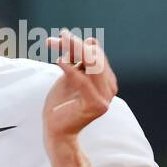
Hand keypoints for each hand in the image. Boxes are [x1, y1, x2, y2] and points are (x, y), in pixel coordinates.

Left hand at [42, 29, 117, 148]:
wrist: (56, 131)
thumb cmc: (61, 105)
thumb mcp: (69, 78)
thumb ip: (79, 62)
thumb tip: (92, 40)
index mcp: (106, 80)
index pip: (96, 56)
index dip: (78, 44)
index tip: (58, 37)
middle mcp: (110, 88)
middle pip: (95, 58)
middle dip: (77, 44)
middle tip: (60, 34)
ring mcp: (106, 97)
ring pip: (92, 66)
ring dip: (74, 51)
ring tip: (58, 42)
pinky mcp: (96, 105)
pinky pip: (83, 82)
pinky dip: (70, 69)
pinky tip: (59, 61)